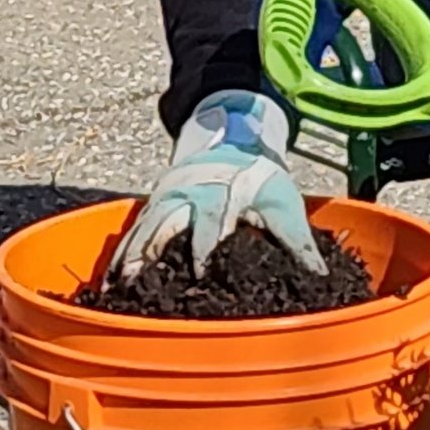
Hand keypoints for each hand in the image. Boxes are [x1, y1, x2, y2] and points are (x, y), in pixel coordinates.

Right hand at [108, 89, 327, 281]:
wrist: (230, 138)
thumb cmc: (260, 177)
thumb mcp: (283, 203)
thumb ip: (298, 242)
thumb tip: (321, 279)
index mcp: (219, 195)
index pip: (211, 223)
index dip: (206, 246)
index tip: (201, 271)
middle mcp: (186, 197)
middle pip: (163, 225)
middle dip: (148, 254)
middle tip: (135, 284)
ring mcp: (166, 202)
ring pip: (141, 231)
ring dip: (127, 260)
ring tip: (113, 291)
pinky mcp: (153, 209)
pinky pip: (131, 234)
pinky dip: (120, 257)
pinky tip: (109, 285)